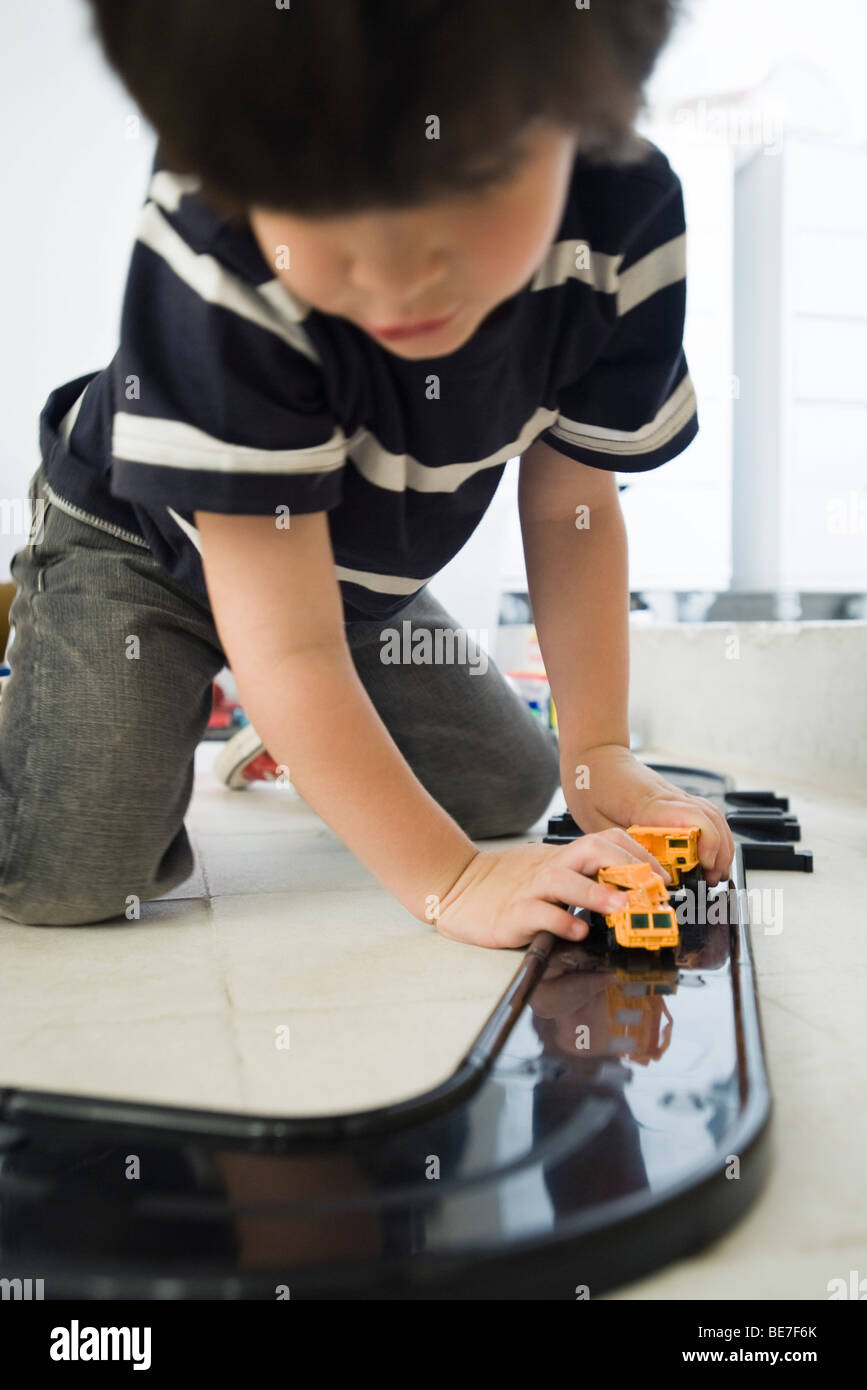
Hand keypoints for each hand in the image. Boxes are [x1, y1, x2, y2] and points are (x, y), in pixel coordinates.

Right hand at [431, 829, 670, 949]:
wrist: (456, 888)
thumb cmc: (506, 885)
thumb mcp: (550, 874)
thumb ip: (582, 876)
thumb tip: (628, 888)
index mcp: (564, 859)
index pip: (607, 841)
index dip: (639, 854)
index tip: (663, 876)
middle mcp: (550, 868)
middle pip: (592, 850)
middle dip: (627, 866)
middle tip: (652, 888)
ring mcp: (530, 890)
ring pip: (565, 880)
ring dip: (596, 893)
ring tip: (621, 907)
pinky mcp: (511, 914)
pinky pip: (537, 914)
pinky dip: (559, 921)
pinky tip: (577, 931)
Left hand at [561, 743, 734, 885]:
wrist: (593, 757)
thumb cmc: (591, 786)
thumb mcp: (599, 825)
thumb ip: (625, 848)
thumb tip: (645, 872)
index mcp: (649, 804)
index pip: (694, 818)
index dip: (708, 843)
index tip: (706, 866)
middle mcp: (668, 796)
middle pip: (712, 819)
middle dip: (720, 852)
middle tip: (713, 878)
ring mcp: (674, 795)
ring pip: (713, 814)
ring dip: (721, 844)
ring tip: (715, 870)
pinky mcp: (674, 798)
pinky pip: (704, 813)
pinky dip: (713, 833)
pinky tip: (708, 852)